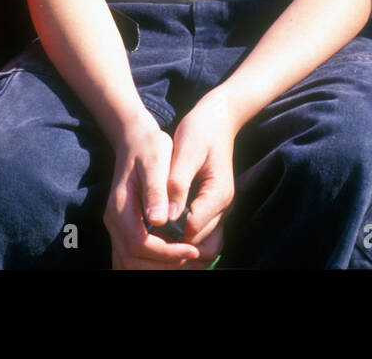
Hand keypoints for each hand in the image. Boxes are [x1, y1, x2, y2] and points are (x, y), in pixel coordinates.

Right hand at [104, 111, 200, 268]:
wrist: (135, 138)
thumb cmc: (149, 147)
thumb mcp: (156, 161)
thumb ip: (155, 190)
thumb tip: (159, 221)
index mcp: (121, 207)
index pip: (140, 244)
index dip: (166, 252)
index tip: (192, 249)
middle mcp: (114, 221)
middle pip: (131, 260)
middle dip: (163, 265)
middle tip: (192, 258)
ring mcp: (116, 226)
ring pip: (128, 262)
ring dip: (156, 267)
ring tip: (185, 261)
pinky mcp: (124, 227)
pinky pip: (130, 256)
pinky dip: (150, 263)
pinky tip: (172, 258)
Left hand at [165, 93, 237, 265]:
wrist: (217, 120)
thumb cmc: (200, 130)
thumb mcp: (186, 150)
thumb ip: (177, 184)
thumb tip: (167, 216)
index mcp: (218, 193)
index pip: (193, 229)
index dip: (170, 235)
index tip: (147, 229)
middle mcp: (223, 207)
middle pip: (202, 247)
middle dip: (176, 251)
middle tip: (148, 244)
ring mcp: (219, 210)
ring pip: (204, 248)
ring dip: (181, 251)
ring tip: (153, 244)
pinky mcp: (212, 209)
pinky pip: (201, 237)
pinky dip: (184, 243)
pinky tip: (162, 235)